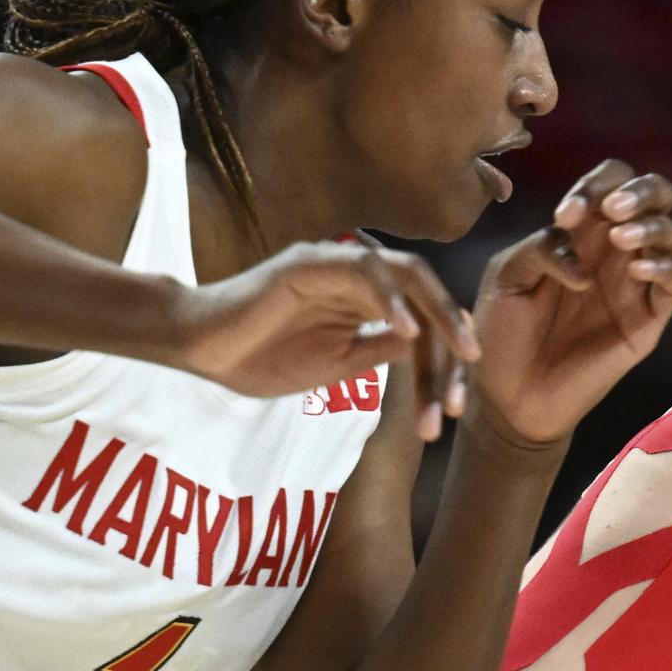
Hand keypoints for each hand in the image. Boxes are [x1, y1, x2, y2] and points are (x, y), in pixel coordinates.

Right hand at [165, 239, 479, 401]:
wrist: (201, 349)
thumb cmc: (259, 358)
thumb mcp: (333, 367)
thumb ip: (376, 352)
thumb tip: (420, 345)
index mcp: (363, 301)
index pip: (419, 322)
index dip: (441, 361)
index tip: (451, 407)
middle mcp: (356, 277)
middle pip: (423, 295)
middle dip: (453, 334)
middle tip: (470, 375)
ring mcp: (334, 264)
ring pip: (406, 275)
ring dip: (437, 313)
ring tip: (459, 351)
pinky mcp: (311, 263)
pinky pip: (364, 272)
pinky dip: (391, 297)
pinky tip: (407, 329)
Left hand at [463, 160, 671, 448]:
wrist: (510, 398)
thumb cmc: (503, 334)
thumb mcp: (507, 276)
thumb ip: (541, 247)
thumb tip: (584, 259)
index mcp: (581, 231)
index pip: (610, 181)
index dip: (596, 184)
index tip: (566, 216)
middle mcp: (614, 250)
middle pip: (655, 195)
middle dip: (640, 191)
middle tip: (612, 211)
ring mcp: (633, 284)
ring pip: (671, 234)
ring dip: (651, 226)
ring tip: (621, 239)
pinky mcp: (648, 320)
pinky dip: (663, 267)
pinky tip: (636, 271)